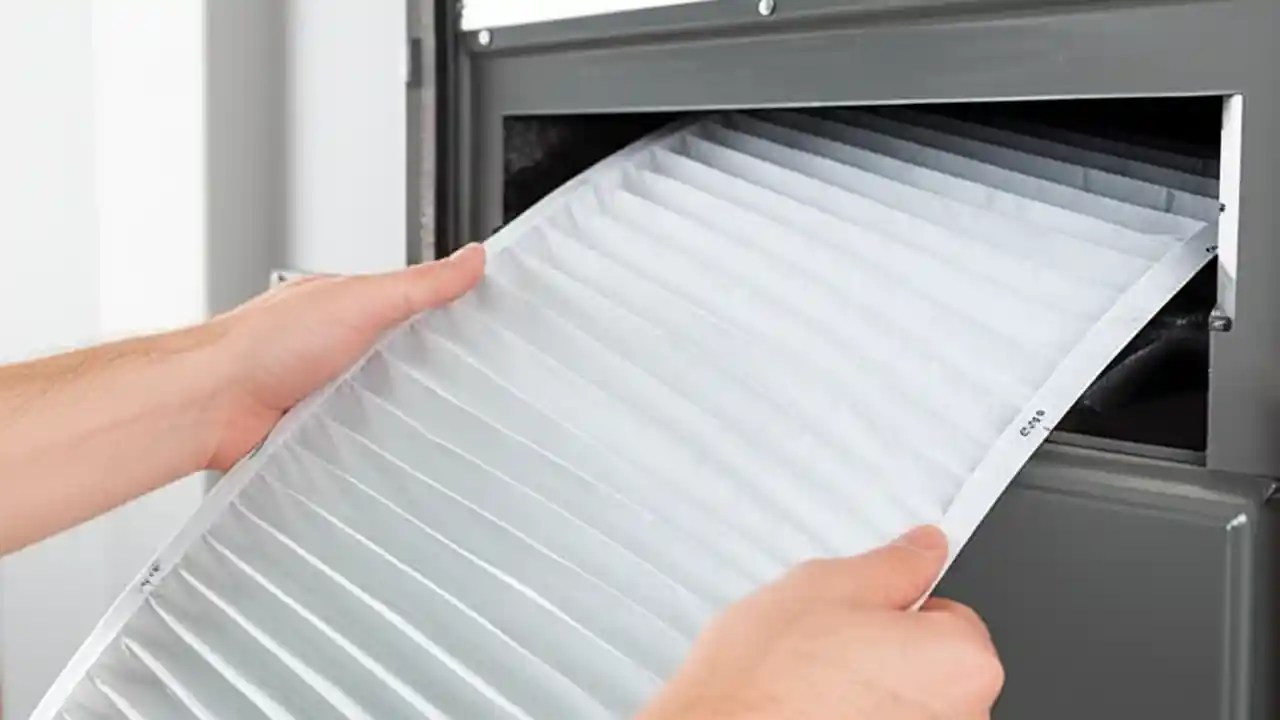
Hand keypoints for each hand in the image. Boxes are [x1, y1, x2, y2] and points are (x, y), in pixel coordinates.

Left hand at [203, 243, 484, 469]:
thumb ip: (420, 285)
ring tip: (435, 420)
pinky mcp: (321, 432)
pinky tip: (391, 448)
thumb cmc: (263, 346)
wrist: (210, 405)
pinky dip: (377, 444)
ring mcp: (330, 390)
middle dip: (436, 373)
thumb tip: (472, 258)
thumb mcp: (360, 301)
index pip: (419, 305)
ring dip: (404, 412)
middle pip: (410, 359)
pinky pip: (365, 439)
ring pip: (389, 402)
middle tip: (472, 386)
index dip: (455, 315)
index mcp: (352, 306)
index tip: (494, 327)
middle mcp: (341, 346)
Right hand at [638, 526, 1003, 719]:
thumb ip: (894, 564)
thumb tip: (924, 549)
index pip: (953, 616)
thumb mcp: (828, 585)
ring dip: (875, 698)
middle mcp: (964, 717)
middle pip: (936, 670)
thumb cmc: (767, 679)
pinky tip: (816, 715)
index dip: (898, 611)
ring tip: (817, 690)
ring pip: (908, 707)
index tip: (863, 619)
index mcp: (962, 663)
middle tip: (833, 652)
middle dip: (891, 656)